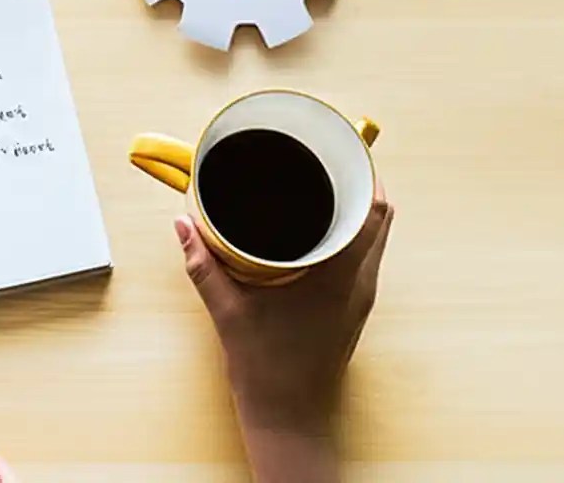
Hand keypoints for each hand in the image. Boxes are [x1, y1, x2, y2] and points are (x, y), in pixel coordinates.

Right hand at [176, 186, 392, 481]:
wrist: (289, 415)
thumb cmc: (266, 368)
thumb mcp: (228, 310)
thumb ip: (203, 264)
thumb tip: (183, 224)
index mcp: (341, 277)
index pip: (374, 212)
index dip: (366, 174)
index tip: (342, 149)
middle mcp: (361, 283)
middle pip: (380, 217)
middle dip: (359, 182)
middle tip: (327, 158)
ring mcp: (361, 295)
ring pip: (374, 236)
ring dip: (356, 207)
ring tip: (321, 183)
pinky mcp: (352, 305)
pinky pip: (362, 255)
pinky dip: (347, 232)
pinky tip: (315, 227)